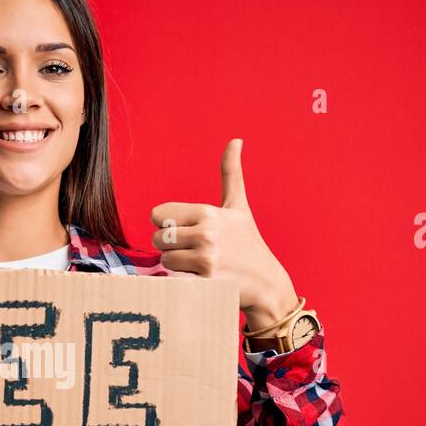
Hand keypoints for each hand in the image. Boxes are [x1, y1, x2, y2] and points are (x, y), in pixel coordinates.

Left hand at [150, 139, 299, 327]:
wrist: (267, 283)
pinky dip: (184, 282)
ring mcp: (206, 261)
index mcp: (208, 213)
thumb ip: (231, 174)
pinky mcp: (204, 284)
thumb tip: (235, 141)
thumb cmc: (249, 243)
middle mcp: (206, 235)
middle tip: (195, 251)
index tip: (187, 230)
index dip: (168, 224)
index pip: (158, 215)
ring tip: (200, 265)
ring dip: (178, 265)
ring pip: (165, 260)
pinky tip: (203, 279)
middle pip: (158, 239)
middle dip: (172, 246)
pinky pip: (174, 279)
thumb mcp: (239, 207)